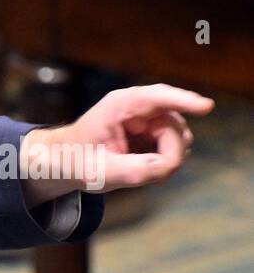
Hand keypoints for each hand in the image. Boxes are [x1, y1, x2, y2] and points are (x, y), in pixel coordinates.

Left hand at [19, 84, 213, 205]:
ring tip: (138, 172)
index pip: (158, 98)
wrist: (66, 160)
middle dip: (168, 152)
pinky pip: (174, 145)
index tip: (206, 107)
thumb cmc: (77, 161)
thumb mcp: (101, 173)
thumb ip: (136, 170)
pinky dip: (164, 161)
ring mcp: (149, 116)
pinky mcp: (154, 129)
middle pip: (174, 125)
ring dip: (166, 158)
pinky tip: (143, 169)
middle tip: (150, 175)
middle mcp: (138, 106)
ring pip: (178, 137)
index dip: (184, 101)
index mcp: (119, 105)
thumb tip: (169, 166)